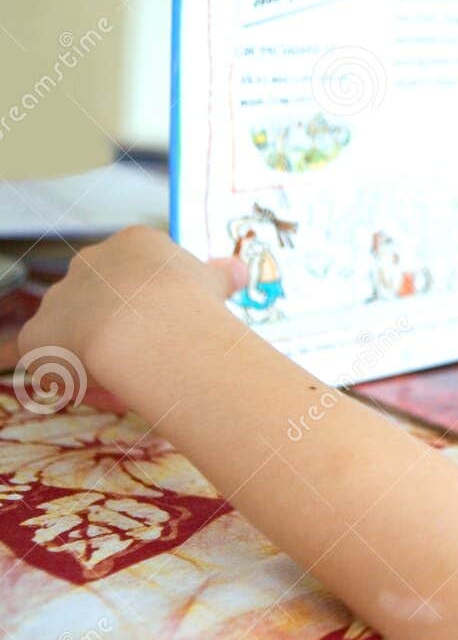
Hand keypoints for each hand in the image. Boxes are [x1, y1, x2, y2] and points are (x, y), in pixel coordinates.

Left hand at [17, 226, 245, 387]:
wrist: (147, 328)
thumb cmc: (189, 299)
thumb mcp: (214, 282)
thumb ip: (220, 275)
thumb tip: (238, 271)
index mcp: (132, 244)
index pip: (141, 274)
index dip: (158, 307)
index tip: (174, 331)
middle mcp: (88, 263)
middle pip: (106, 300)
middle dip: (126, 330)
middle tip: (154, 358)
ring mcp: (58, 299)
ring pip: (80, 333)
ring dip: (104, 357)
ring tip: (136, 382)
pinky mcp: (36, 336)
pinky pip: (58, 366)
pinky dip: (81, 383)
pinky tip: (112, 395)